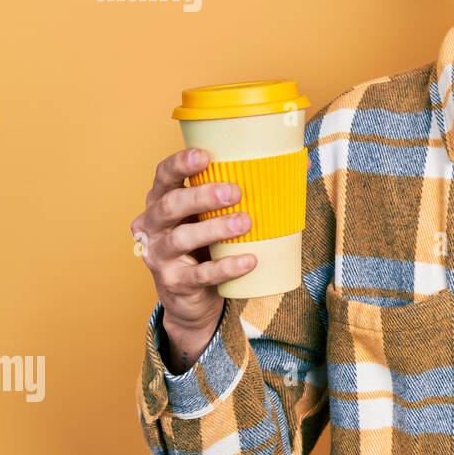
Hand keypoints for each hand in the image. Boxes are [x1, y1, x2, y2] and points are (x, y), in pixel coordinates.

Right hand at [130, 148, 257, 333]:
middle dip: (202, 196)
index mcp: (161, 200)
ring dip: (215, 228)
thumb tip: (301, 162)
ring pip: (182, 238)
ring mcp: (159, 255)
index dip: (180, 164)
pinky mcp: (174, 282)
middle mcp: (152, 225)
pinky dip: (226, 267)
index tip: (205, 156)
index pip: (163, 175)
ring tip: (245, 222)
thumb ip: (246, 189)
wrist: (191, 298)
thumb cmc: (206, 244)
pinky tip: (249, 261)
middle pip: (170, 205)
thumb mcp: (216, 215)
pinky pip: (201, 274)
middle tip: (234, 192)